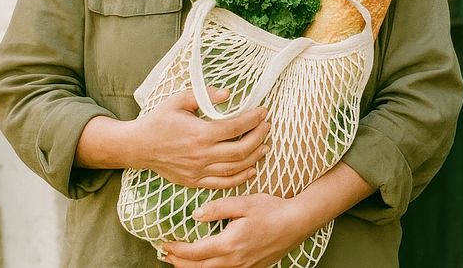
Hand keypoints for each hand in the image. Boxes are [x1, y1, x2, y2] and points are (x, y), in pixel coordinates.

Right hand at [135, 88, 269, 188]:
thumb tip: (228, 94)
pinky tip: (251, 169)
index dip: (253, 119)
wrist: (138, 146)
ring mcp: (198, 171)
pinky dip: (240, 178)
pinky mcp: (194, 181)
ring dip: (254, 157)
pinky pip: (223, 184)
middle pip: (240, 150)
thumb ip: (204, 95)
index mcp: (199, 133)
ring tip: (265, 146)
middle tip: (267, 127)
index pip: (235, 127)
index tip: (263, 111)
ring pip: (235, 168)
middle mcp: (201, 155)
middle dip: (259, 137)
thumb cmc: (159, 120)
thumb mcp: (179, 100)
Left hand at [160, 194, 311, 267]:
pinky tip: (207, 263)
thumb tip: (196, 215)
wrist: (297, 223)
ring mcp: (244, 267)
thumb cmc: (272, 210)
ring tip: (180, 261)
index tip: (165, 244)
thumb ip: (218, 208)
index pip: (195, 252)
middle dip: (180, 263)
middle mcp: (235, 260)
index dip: (178, 250)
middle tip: (165, 255)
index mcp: (230, 243)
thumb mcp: (244, 202)